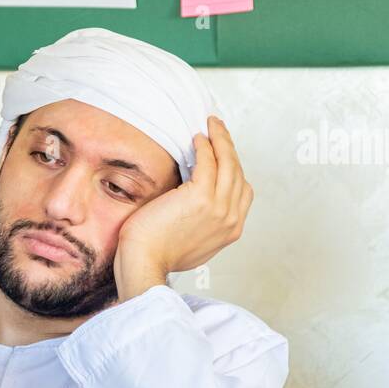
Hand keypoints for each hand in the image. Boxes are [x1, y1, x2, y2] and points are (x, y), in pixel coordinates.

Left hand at [112, 116, 253, 300]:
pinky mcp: (200, 197)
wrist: (145, 263)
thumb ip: (204, 224)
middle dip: (230, 147)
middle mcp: (230, 218)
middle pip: (238, 173)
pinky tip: (197, 138)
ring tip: (211, 125)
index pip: (243, 191)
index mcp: (231, 230)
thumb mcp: (192, 242)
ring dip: (220, 139)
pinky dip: (205, 147)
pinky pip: (208, 162)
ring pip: (227, 163)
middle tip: (219, 130)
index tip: (224, 154)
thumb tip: (199, 206)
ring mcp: (218, 208)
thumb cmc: (159, 254)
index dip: (234, 168)